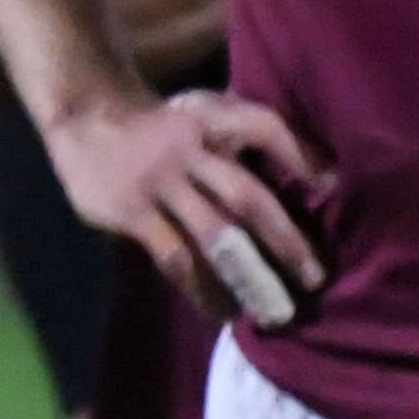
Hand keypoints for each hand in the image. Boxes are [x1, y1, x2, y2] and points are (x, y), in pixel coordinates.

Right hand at [47, 88, 323, 327]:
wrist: (85, 115)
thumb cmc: (159, 123)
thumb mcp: (203, 110)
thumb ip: (241, 141)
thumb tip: (310, 181)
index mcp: (212, 120)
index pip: (264, 128)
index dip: (301, 154)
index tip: (332, 186)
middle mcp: (190, 149)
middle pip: (246, 197)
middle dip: (285, 241)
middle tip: (313, 279)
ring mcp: (158, 181)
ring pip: (213, 235)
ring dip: (248, 275)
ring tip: (272, 308)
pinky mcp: (132, 211)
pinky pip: (174, 256)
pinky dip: (200, 287)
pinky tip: (218, 308)